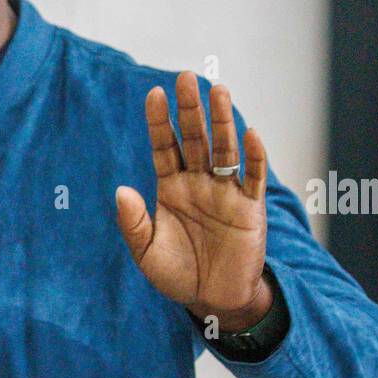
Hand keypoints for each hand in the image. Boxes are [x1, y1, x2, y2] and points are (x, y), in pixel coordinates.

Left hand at [115, 73, 271, 331]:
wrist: (211, 299)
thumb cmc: (176, 275)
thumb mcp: (146, 252)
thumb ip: (133, 222)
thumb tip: (121, 190)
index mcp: (171, 188)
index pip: (164, 146)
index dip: (160, 121)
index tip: (154, 94)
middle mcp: (198, 183)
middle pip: (195, 138)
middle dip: (191, 110)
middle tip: (186, 78)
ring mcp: (226, 192)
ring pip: (224, 150)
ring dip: (223, 122)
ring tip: (219, 91)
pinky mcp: (250, 208)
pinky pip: (254, 178)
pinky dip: (256, 157)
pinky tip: (251, 134)